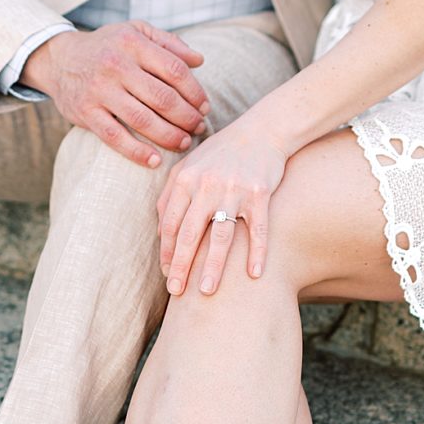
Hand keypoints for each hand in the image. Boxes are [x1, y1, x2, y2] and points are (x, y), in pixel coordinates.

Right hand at [20, 21, 210, 167]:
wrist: (59, 60)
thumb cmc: (107, 47)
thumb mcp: (136, 31)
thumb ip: (169, 43)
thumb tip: (200, 60)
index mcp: (133, 44)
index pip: (174, 70)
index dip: (195, 92)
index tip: (205, 107)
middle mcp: (116, 66)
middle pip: (162, 98)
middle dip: (187, 117)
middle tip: (199, 128)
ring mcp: (99, 91)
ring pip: (142, 120)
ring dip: (169, 136)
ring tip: (183, 143)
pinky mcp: (86, 113)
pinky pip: (115, 137)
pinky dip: (136, 152)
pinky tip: (154, 160)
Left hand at [156, 119, 287, 295]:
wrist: (262, 131)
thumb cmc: (220, 154)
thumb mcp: (187, 167)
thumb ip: (170, 196)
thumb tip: (160, 234)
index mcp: (185, 180)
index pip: (170, 224)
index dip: (167, 251)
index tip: (167, 274)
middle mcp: (207, 186)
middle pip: (190, 233)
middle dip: (182, 265)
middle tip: (177, 292)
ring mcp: (234, 190)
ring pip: (221, 235)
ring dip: (213, 266)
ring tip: (207, 291)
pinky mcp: (260, 193)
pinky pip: (258, 228)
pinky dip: (257, 252)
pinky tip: (254, 274)